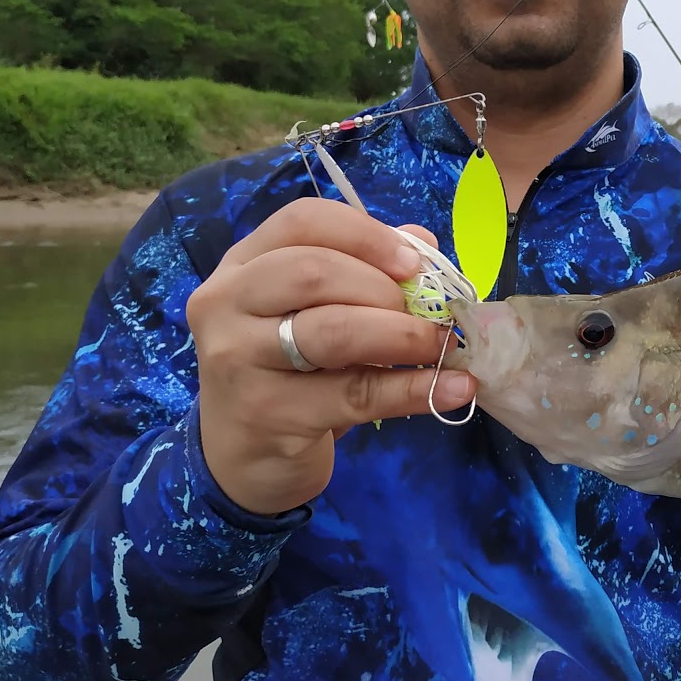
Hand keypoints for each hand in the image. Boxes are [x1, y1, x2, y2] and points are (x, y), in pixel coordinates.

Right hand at [185, 197, 477, 516]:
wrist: (243, 458)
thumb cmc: (287, 372)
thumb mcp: (315, 314)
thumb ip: (363, 270)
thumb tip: (425, 243)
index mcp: (242, 264)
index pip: (302, 221)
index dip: (366, 235)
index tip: (414, 262)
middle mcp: (226, 303)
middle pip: (314, 271)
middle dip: (384, 289)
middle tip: (425, 314)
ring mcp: (237, 359)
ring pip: (332, 332)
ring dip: (403, 334)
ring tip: (443, 345)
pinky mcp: (266, 414)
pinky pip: (355, 394)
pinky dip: (414, 389)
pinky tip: (455, 388)